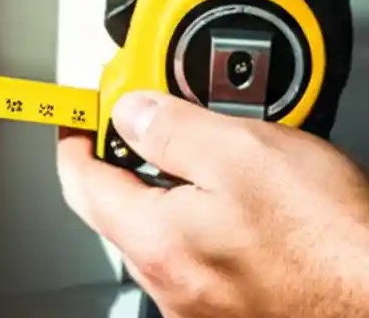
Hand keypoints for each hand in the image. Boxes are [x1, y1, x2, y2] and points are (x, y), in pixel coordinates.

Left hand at [58, 92, 368, 317]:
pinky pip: (200, 260)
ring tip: (216, 165)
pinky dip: (206, 228)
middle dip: (126, 164)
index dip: (75, 138)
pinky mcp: (236, 314)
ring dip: (171, 197)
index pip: (80, 182)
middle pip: (118, 212)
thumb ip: (172, 126)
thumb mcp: (245, 151)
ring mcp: (201, 308)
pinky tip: (245, 211)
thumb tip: (131, 112)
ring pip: (161, 237)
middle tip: (148, 126)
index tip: (77, 116)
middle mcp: (170, 286)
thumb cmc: (336, 242)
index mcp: (156, 243)